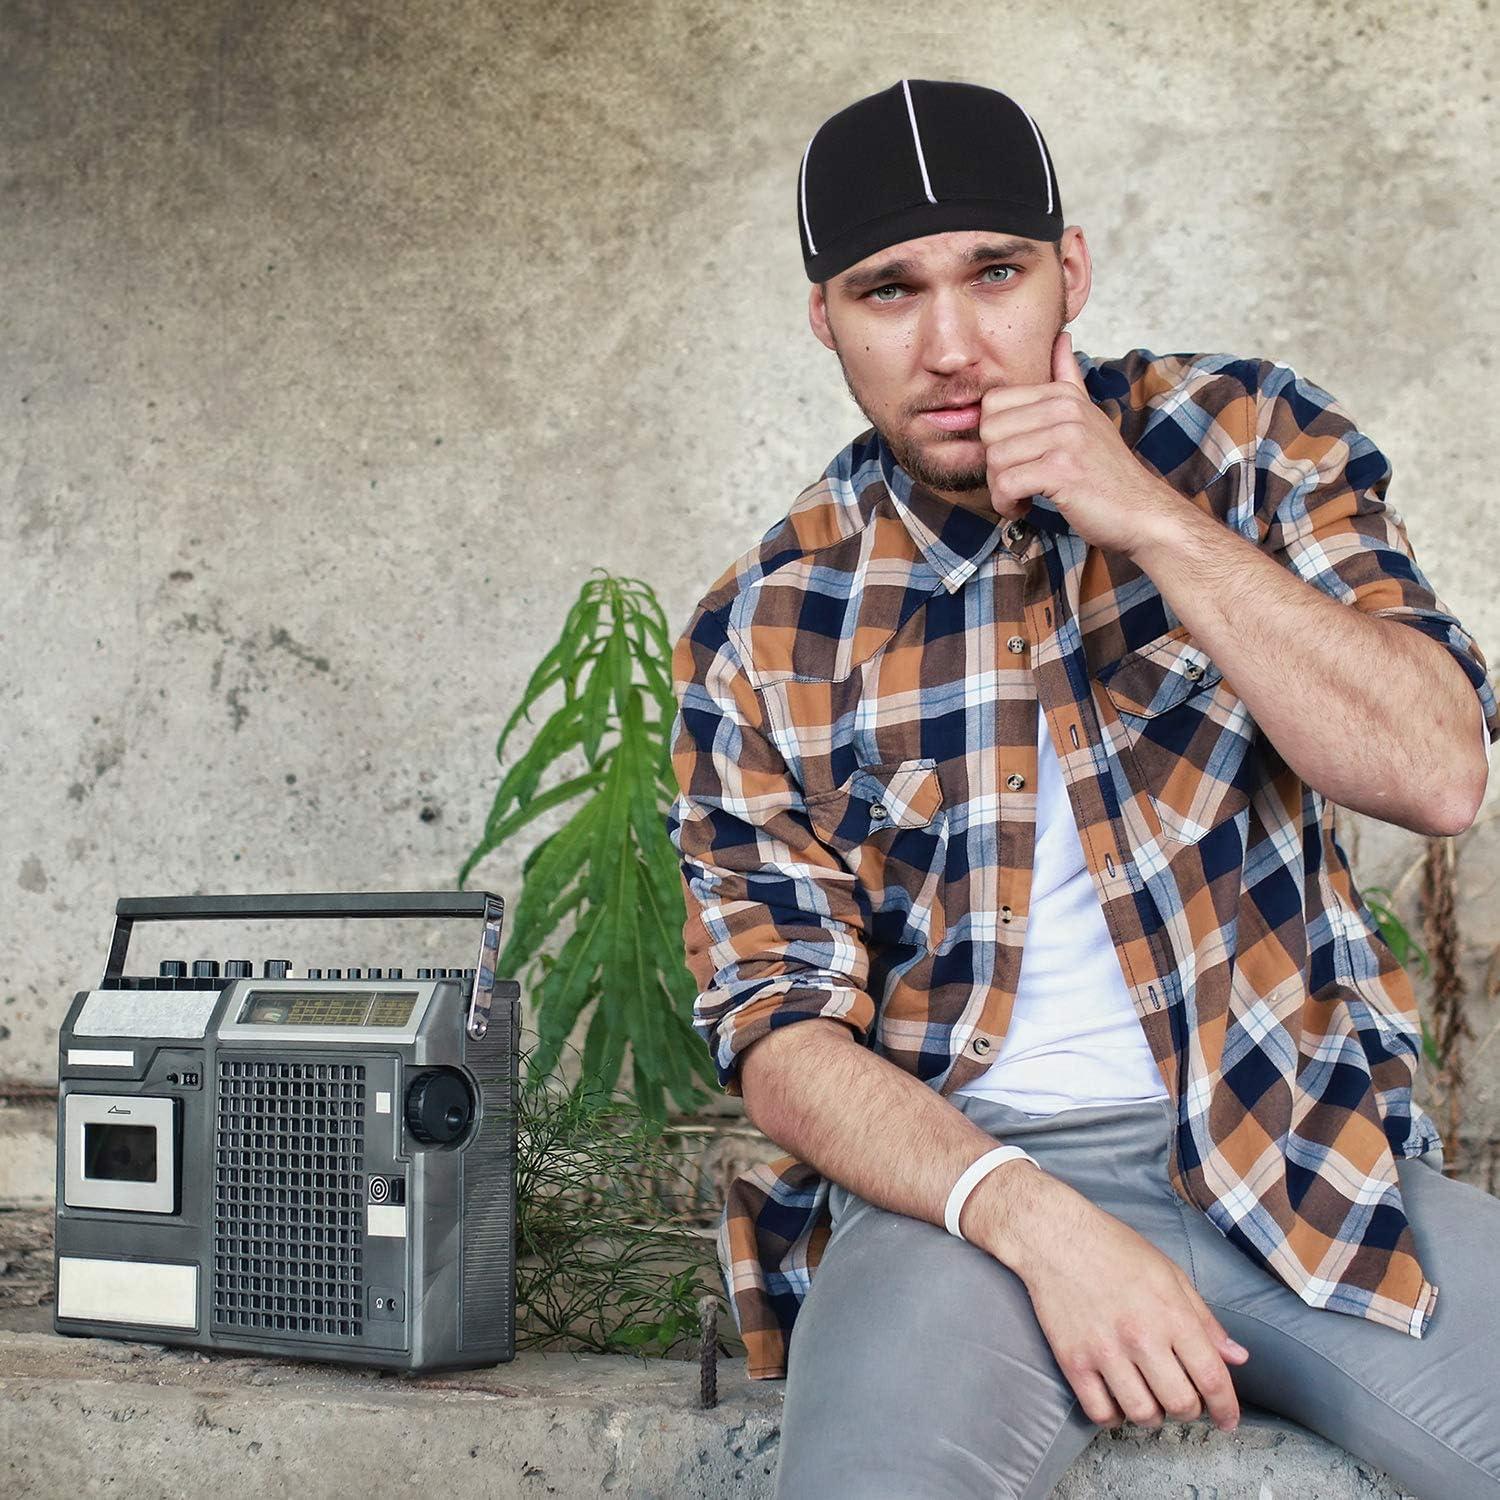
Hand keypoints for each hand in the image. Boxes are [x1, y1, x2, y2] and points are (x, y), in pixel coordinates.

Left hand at [978, 330, 1188, 561]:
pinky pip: (1006, 484)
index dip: (994, 437)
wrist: (1141, 512)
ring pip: (994, 459)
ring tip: (1024, 496)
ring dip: (1000, 488)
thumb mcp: (1089, 417)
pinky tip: (1025, 507)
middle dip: (994, 464)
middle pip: (988, 431)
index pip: (993, 404)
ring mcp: (1065, 438)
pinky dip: (1007, 504)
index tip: (1016, 458)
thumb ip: (1070, 379)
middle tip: (1016, 481)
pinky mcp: (1062, 470)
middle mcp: (1065, 410)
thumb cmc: (1106, 474)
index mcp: (1064, 395)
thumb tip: (1062, 337)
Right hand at [999, 1176, 1248, 1431]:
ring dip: (1153, 1415)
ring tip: (1149, 1399)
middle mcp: (1140, 1336)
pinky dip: (1114, 1416)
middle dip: (1189, 1410)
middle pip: (1180, 1404)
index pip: (1212, 1377)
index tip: (1228, 1420)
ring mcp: (1104, 1351)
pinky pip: (1100, 1412)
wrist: (1054, 1236)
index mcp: (1171, 1313)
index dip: (1227, 1408)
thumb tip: (1237, 1358)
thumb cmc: (1115, 1249)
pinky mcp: (1072, 1360)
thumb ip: (1205, 1318)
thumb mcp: (1169, 1273)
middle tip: (1182, 1399)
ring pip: (1142, 1414)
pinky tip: (1117, 1400)